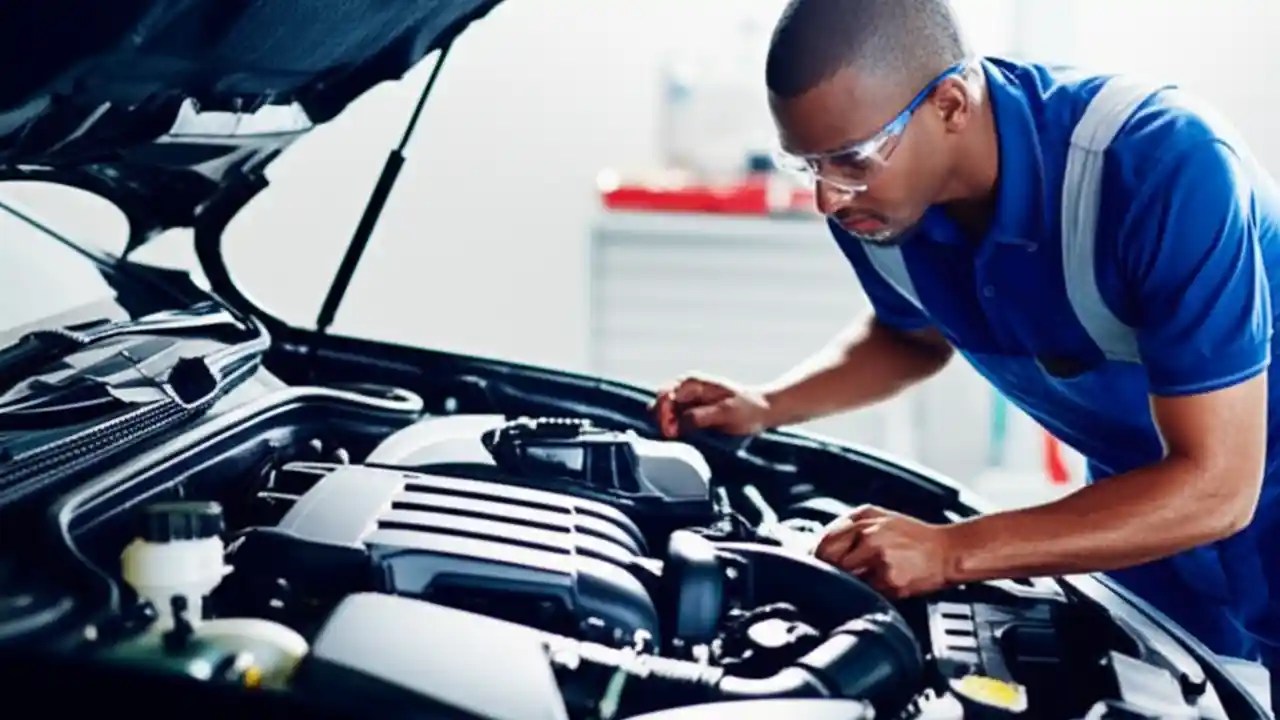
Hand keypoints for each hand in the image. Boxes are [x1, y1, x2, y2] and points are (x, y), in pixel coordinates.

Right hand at [650, 373, 772, 438]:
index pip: (664, 395)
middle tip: (674, 437)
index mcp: (692, 382)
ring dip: (667, 427)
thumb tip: (677, 424)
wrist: (761, 411)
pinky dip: (673, 430)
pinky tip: (681, 438)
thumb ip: (700, 416)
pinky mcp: (689, 413)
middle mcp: (685, 389)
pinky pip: (673, 421)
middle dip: (662, 421)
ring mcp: (686, 401)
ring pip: (663, 413)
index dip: (664, 413)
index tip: (672, 431)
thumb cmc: (746, 409)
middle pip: (659, 403)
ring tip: (679, 438)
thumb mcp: (725, 413)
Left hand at [813, 505, 957, 598]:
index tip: (816, 565)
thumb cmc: (913, 536)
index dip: (816, 556)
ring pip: (846, 579)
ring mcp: (880, 561)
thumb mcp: (880, 517)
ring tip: (862, 580)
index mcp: (864, 519)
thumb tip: (819, 544)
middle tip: (833, 577)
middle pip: (831, 562)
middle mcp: (870, 537)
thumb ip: (849, 525)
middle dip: (829, 571)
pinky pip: (866, 592)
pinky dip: (866, 593)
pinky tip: (877, 587)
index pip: (825, 541)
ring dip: (847, 584)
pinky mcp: (891, 583)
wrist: (949, 551)